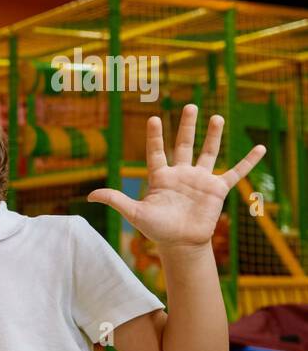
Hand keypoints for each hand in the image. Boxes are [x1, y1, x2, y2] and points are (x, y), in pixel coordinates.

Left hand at [88, 105, 264, 249]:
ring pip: (208, 152)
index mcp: (160, 177)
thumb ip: (116, 200)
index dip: (155, 136)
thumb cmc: (156, 229)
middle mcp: (181, 174)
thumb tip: (90, 196)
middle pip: (184, 144)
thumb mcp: (134, 213)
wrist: (180, 244)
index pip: (156, 151)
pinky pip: (235, 172)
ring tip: (217, 116)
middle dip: (187, 126)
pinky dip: (248, 161)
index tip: (153, 118)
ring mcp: (200, 180)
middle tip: (189, 105)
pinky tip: (259, 148)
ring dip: (213, 135)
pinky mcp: (217, 189)